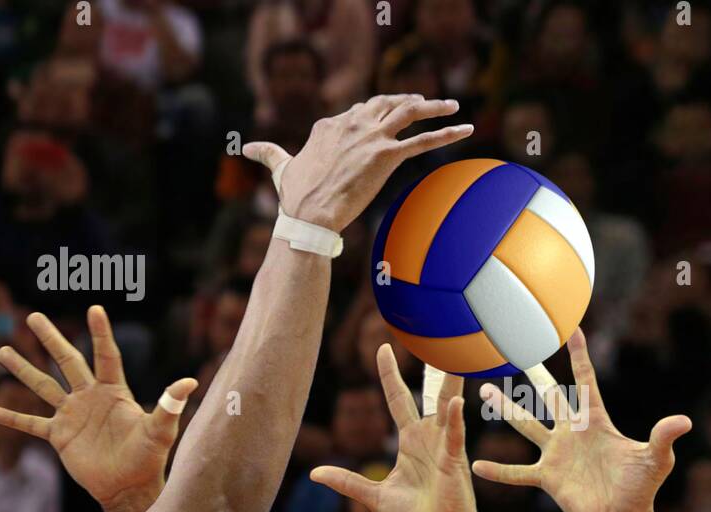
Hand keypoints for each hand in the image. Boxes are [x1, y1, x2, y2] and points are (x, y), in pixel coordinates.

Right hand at [0, 306, 196, 510]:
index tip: (95, 308)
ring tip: (2, 351)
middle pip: (67, 361)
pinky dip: (12, 418)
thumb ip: (170, 405)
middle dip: (51, 339)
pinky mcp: (60, 436)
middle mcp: (90, 397)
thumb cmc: (149, 457)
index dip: (101, 333)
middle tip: (34, 317)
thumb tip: (191, 380)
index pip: (105, 356)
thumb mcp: (160, 430)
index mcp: (113, 391)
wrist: (129, 487)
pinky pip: (32, 424)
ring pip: (42, 386)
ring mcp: (72, 415)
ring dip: (22, 370)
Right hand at [242, 95, 472, 230]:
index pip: (359, 110)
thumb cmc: (296, 196)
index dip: (376, 110)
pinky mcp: (387, 157)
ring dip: (433, 107)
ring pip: (409, 112)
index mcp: (331, 125)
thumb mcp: (280, 167)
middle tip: (425, 101)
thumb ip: (268, 153)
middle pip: (387, 103)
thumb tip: (245, 147)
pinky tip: (465, 129)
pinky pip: (424, 141)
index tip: (389, 112)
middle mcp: (352, 124)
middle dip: (407, 99)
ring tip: (452, 106)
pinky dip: (447, 133)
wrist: (310, 214)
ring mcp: (371, 138)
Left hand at [310, 346, 480, 511]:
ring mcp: (444, 447)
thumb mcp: (374, 497)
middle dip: (432, 366)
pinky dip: (455, 420)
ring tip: (456, 356)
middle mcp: (429, 438)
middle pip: (430, 393)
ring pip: (448, 407)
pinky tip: (456, 403)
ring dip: (452, 383)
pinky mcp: (455, 462)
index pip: (398, 399)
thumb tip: (314, 473)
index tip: (383, 348)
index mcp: (411, 441)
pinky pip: (455, 436)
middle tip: (436, 335)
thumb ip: (347, 481)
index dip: (390, 374)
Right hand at [471, 330, 691, 511]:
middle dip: (534, 374)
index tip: (572, 328)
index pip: (585, 381)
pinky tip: (476, 465)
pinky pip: (517, 473)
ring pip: (526, 426)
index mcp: (595, 422)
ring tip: (484, 391)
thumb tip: (683, 421)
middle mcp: (573, 433)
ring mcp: (557, 454)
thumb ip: (663, 438)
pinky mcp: (548, 478)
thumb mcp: (654, 460)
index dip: (579, 356)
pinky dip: (498, 471)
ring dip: (506, 409)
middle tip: (518, 349)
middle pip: (550, 396)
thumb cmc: (641, 490)